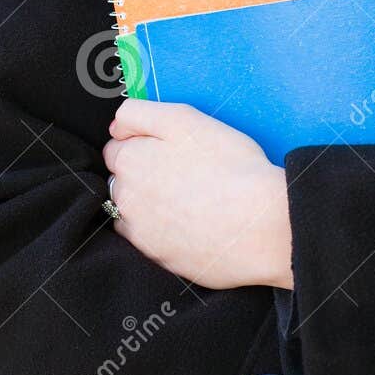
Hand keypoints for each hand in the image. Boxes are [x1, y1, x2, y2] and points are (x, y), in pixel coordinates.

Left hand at [101, 99, 293, 290]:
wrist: (260, 227)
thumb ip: (140, 114)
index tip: (170, 148)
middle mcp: (126, 199)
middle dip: (142, 174)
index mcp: (129, 161)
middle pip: (123, 181)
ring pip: (133, 213)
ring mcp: (140, 233)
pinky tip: (191, 225)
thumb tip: (115, 126)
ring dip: (149, 206)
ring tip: (188, 201)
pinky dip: (163, 233)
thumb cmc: (229, 167)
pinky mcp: (160, 260)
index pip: (117, 148)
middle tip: (184, 172)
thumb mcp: (184, 119)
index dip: (144, 144)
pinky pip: (151, 242)